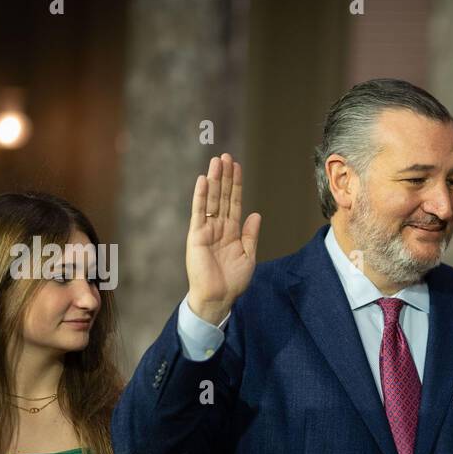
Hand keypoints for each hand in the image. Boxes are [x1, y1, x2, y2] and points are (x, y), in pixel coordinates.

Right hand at [185, 153, 261, 324]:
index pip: (234, 202)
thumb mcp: (248, 255)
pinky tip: (204, 181)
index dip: (236, 185)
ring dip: (215, 180)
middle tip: (226, 156)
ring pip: (212, 200)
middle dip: (225, 176)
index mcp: (231, 231)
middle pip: (222, 196)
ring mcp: (207, 230)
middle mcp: (219, 227)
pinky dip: (201, 196)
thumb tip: (255, 214)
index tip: (237, 167)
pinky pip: (199, 212)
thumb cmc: (233, 280)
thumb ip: (250, 234)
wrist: (218, 297)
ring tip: (217, 161)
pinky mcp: (197, 236)